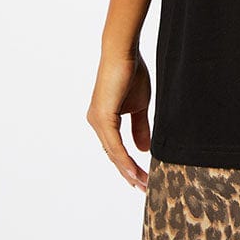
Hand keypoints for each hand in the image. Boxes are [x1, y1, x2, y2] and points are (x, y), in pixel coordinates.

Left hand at [86, 49, 150, 190]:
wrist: (124, 52)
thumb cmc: (131, 73)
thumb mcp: (139, 105)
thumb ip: (140, 127)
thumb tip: (142, 149)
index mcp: (105, 120)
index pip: (117, 149)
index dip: (129, 164)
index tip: (142, 177)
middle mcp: (97, 123)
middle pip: (113, 155)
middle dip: (128, 173)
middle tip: (143, 186)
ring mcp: (97, 121)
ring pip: (113, 153)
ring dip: (128, 170)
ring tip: (141, 182)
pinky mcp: (102, 117)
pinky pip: (114, 144)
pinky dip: (123, 158)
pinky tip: (133, 169)